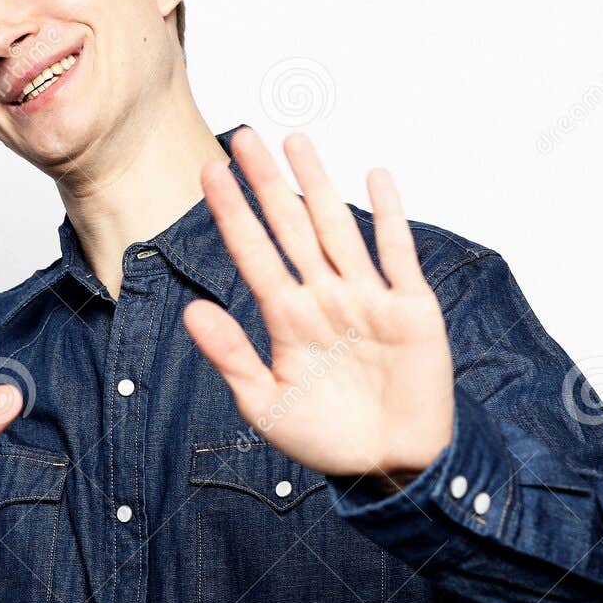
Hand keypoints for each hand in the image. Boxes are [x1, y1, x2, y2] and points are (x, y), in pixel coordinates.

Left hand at [182, 129, 454, 488]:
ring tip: (296, 140)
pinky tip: (375, 176)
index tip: (209, 172)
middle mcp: (324, 297)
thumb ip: (230, 356)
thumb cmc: (329, 438)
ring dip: (318, 184)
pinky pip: (397, 253)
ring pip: (337, 227)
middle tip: (244, 136)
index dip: (233, 213)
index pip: (253, 253)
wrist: (393, 466)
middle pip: (290, 227)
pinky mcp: (411, 308)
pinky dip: (390, 215)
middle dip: (268, 182)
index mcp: (287, 319)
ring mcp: (367, 298)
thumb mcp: (266, 404)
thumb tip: (191, 310)